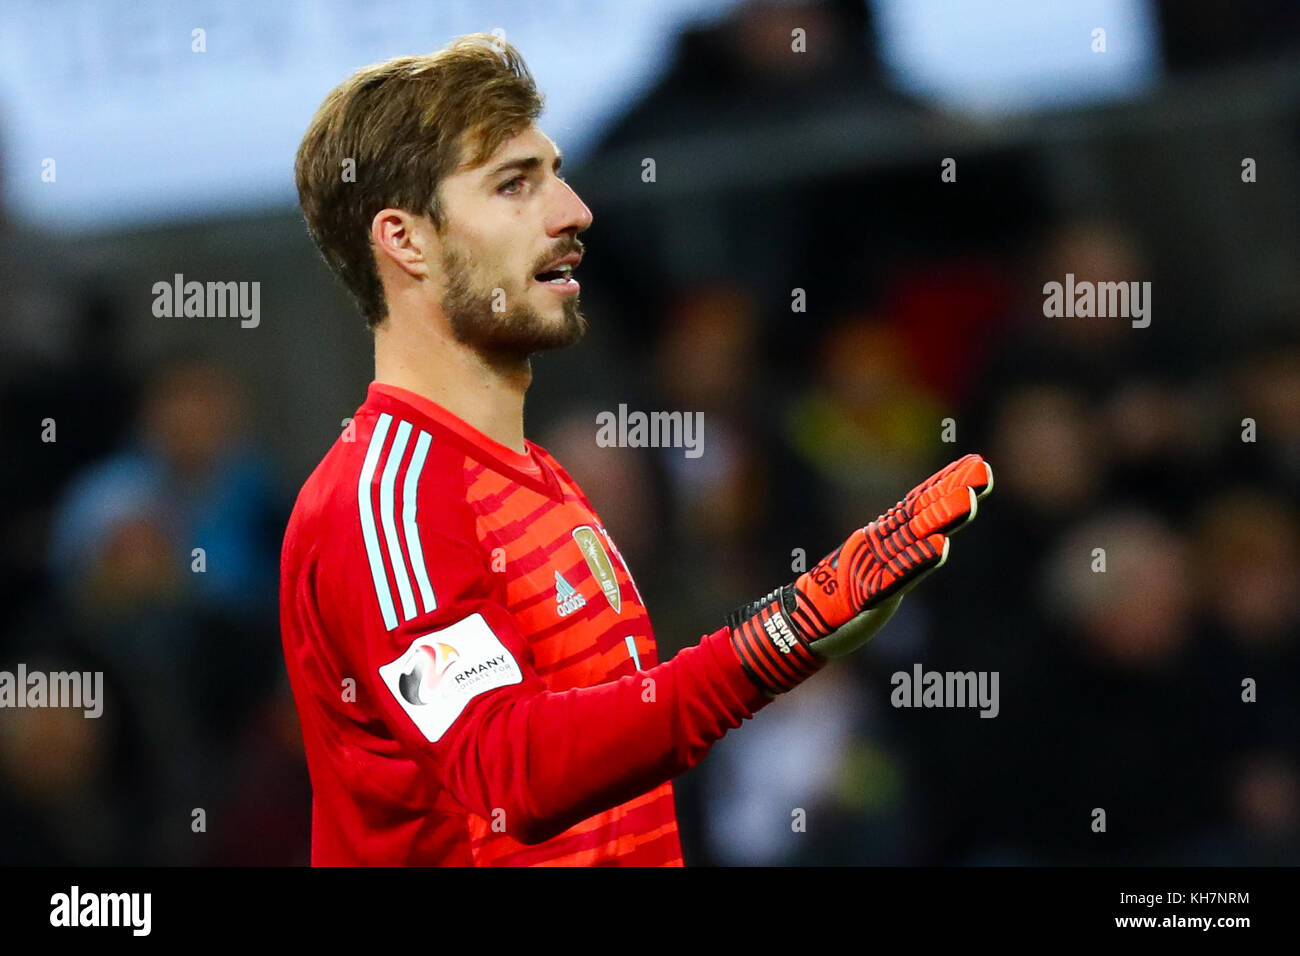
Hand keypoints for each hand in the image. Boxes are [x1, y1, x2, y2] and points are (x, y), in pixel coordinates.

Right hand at [727, 454, 992, 693]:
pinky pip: (895, 576)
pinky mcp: (867, 593)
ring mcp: (872, 567)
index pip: (919, 505)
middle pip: (921, 515)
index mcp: (881, 539)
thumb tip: (934, 538)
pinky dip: (917, 561)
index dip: (946, 483)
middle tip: (982, 469)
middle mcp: (877, 545)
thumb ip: (904, 559)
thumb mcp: (878, 575)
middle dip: (952, 492)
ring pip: (913, 539)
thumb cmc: (840, 602)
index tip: (977, 463)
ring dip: (941, 519)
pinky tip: (939, 547)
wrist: (799, 625)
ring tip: (970, 501)